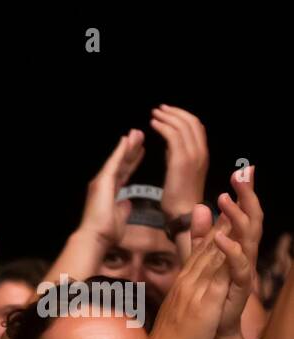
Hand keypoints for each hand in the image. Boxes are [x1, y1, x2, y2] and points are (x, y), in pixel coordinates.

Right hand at [78, 130, 144, 246]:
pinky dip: (121, 151)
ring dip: (128, 146)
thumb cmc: (106, 232)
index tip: (141, 151)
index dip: (132, 162)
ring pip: (118, 160)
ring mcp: (101, 181)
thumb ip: (123, 208)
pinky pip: (114, 162)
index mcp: (109, 193)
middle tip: (139, 135)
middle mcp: (103, 184)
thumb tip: (126, 204)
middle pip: (121, 164)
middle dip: (131, 150)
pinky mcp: (103, 181)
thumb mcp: (119, 217)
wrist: (95, 237)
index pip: (124, 173)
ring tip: (136, 132)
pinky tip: (127, 140)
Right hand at [146, 207, 231, 338]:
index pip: (203, 248)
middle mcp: (188, 280)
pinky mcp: (204, 302)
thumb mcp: (178, 311)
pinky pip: (218, 274)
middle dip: (226, 216)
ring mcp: (194, 289)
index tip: (226, 204)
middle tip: (237, 188)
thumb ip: (184, 293)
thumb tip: (186, 282)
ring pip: (214, 252)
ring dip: (228, 226)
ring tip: (240, 201)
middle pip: (210, 243)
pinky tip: (233, 239)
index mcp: (183, 282)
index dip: (216, 225)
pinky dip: (226, 255)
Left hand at [151, 105, 208, 219]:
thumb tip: (169, 144)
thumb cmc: (178, 197)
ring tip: (154, 114)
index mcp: (202, 153)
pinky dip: (163, 127)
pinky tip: (153, 125)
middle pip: (191, 122)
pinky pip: (173, 136)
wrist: (183, 213)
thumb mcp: (180, 171)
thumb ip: (177, 155)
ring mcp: (193, 155)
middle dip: (174, 112)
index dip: (182, 115)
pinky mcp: (182, 160)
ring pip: (182, 126)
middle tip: (159, 109)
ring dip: (167, 117)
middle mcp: (201, 151)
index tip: (168, 112)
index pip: (196, 126)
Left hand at [211, 167, 260, 338]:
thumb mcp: (199, 260)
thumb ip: (200, 236)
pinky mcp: (237, 289)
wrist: (205, 333)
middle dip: (247, 197)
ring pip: (247, 239)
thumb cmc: (205, 298)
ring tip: (227, 199)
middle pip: (249, 220)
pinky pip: (238, 267)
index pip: (241, 214)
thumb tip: (202, 207)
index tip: (243, 170)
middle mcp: (241, 257)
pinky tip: (222, 238)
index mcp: (232, 248)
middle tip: (243, 174)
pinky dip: (230, 252)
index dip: (243, 194)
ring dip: (237, 218)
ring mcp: (241, 272)